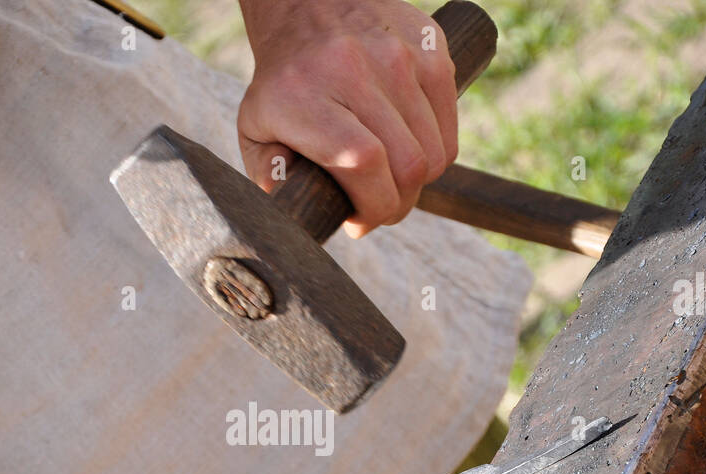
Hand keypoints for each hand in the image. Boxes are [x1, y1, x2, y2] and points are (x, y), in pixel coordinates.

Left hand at [237, 0, 458, 237]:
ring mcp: (399, 55)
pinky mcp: (431, 47)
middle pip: (408, 166)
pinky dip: (437, 149)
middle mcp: (354, 70)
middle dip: (397, 204)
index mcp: (306, 96)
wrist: (309, 3)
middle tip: (380, 205)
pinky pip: (449, 125)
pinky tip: (410, 146)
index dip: (373, 207)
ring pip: (436, 152)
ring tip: (392, 177)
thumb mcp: (256, 127)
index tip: (360, 220)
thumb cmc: (284, 81)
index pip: (363, 165)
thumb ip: (267, 174)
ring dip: (419, 180)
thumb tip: (294, 206)